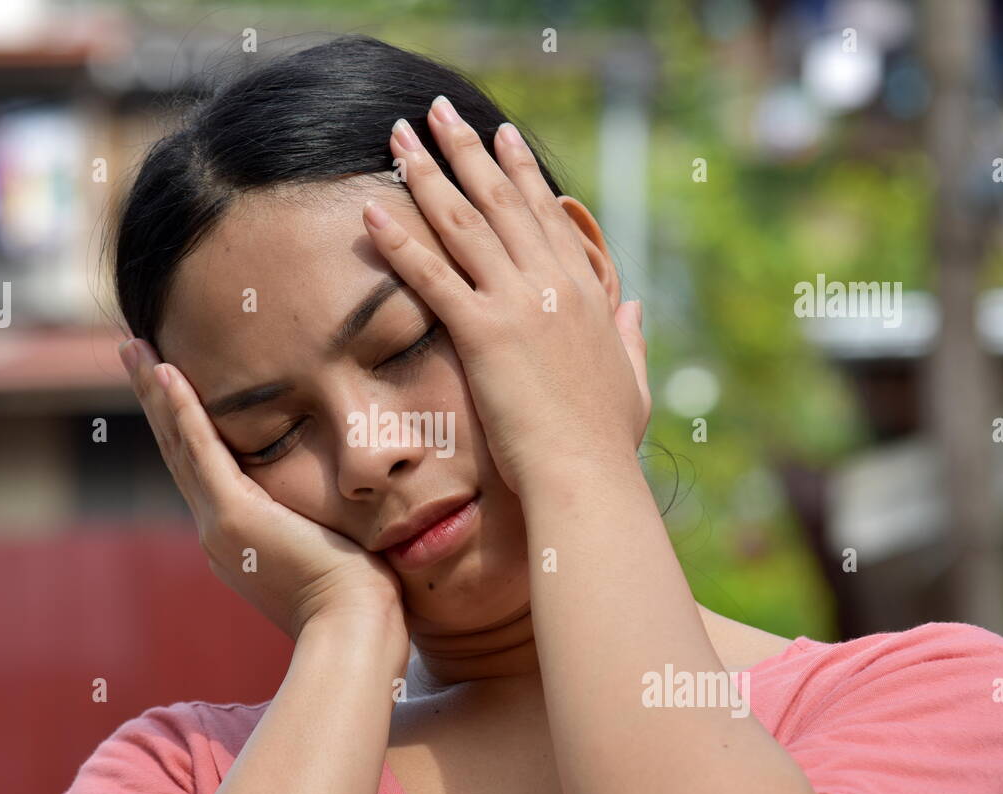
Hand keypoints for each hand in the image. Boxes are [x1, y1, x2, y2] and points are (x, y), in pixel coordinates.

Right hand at [119, 338, 406, 647]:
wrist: (355, 629)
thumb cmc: (361, 597)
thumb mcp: (334, 548)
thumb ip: (322, 522)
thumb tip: (344, 503)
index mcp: (237, 537)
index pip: (204, 465)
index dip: (183, 421)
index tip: (170, 382)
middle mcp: (217, 528)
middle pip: (178, 448)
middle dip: (155, 397)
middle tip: (133, 349)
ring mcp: (220, 522)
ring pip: (179, 442)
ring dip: (155, 390)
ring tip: (133, 346)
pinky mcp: (234, 515)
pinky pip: (201, 449)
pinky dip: (182, 409)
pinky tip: (165, 372)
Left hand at [362, 96, 650, 494]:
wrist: (587, 475)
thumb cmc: (606, 441)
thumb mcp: (632, 380)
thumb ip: (630, 339)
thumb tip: (632, 310)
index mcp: (584, 292)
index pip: (546, 215)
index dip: (519, 171)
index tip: (500, 135)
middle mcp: (551, 284)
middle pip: (500, 200)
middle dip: (465, 148)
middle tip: (437, 110)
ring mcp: (517, 303)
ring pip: (463, 222)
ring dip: (426, 172)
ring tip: (397, 136)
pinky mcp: (483, 332)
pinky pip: (431, 275)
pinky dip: (399, 240)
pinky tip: (370, 210)